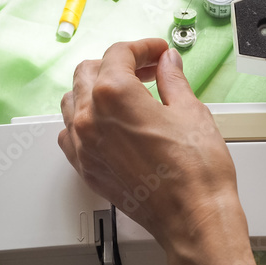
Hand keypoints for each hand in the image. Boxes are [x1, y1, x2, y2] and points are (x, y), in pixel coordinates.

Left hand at [58, 39, 244, 258]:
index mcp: (115, 94)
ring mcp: (84, 145)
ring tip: (125, 93)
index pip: (119, 54)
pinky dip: (84, 121)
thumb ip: (173, 80)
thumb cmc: (195, 172)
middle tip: (147, 70)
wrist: (193, 217)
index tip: (158, 52)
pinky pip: (70, 134)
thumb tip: (167, 63)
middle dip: (118, 64)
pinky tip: (107, 123)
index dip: (142, 47)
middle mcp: (90, 117)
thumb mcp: (191, 111)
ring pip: (73, 101)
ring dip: (96, 89)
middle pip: (90, 72)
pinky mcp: (86, 169)